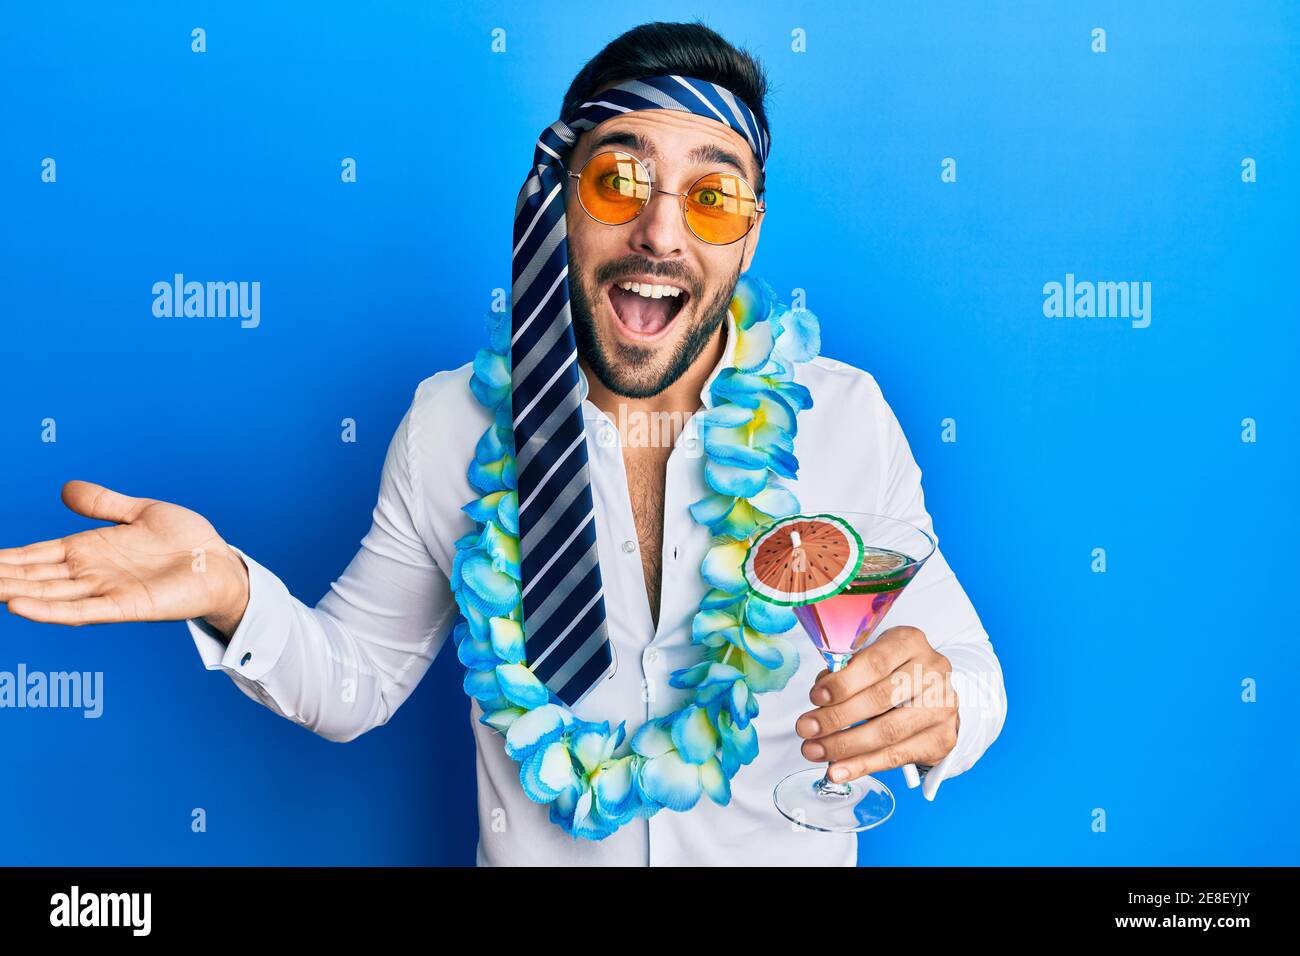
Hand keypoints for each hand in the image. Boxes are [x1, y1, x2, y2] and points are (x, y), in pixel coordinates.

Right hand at [0, 480, 248, 632]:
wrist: (222, 564)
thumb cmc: (186, 541)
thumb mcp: (141, 512)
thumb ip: (103, 504)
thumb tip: (66, 488)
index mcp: (88, 550)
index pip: (34, 555)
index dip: (4, 558)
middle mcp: (89, 573)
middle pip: (31, 576)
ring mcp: (105, 591)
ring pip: (46, 595)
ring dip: (13, 593)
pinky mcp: (125, 607)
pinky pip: (81, 610)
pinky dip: (49, 610)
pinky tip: (18, 606)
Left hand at [795, 625, 959, 782]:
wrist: (933, 696)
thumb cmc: (892, 673)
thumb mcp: (871, 658)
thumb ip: (847, 672)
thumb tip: (820, 697)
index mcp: (910, 643)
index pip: (875, 663)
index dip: (843, 683)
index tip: (815, 698)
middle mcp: (932, 672)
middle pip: (880, 699)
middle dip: (837, 717)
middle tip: (806, 729)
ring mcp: (941, 707)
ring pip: (888, 732)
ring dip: (845, 745)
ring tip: (815, 751)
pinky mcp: (942, 738)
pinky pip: (897, 757)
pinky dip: (863, 765)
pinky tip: (839, 770)